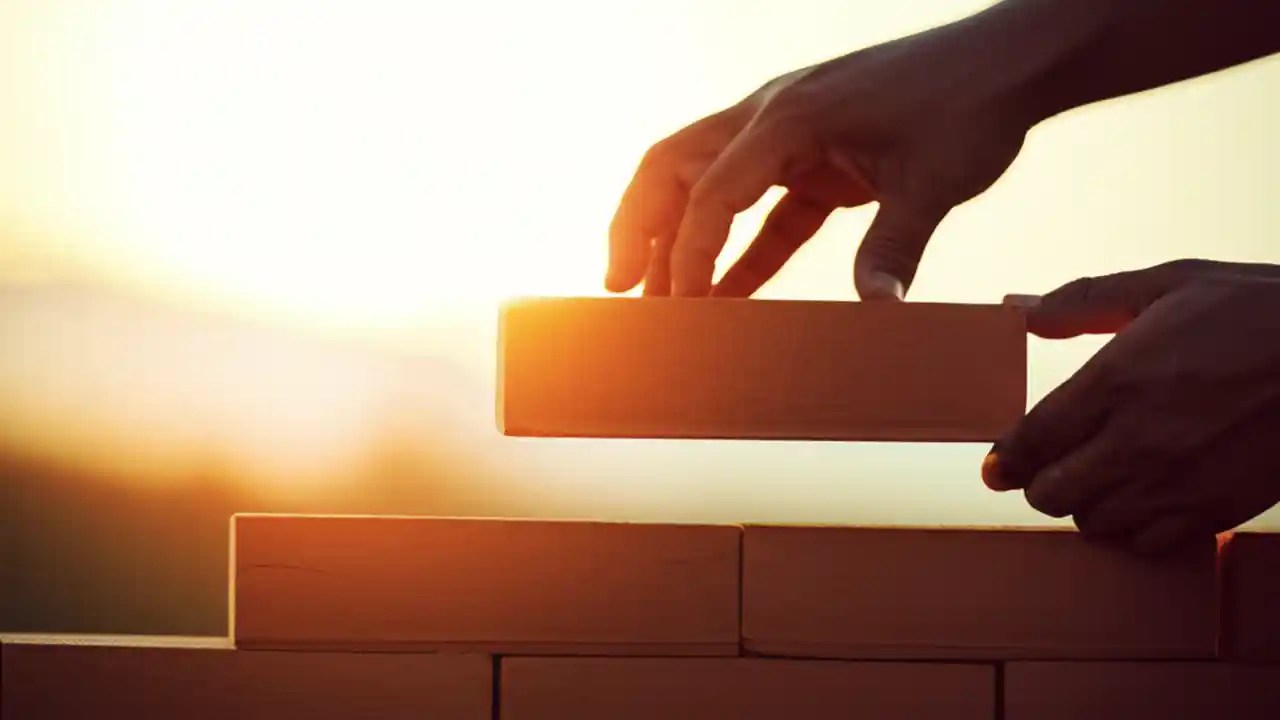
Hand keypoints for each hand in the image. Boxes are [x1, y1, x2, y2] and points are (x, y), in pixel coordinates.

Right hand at [606, 21, 1033, 299]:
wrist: (1009, 61)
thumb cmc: (971, 104)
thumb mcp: (934, 182)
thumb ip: (895, 247)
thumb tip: (876, 312)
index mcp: (790, 117)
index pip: (712, 192)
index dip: (688, 254)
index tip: (679, 307)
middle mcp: (773, 117)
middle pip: (673, 168)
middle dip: (637, 227)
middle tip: (620, 287)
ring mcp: (788, 133)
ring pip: (703, 181)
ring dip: (675, 234)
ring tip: (657, 294)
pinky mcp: (812, 153)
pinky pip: (761, 206)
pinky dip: (741, 248)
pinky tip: (729, 294)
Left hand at [984, 260, 1279, 553]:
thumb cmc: (1257, 310)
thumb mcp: (1168, 283)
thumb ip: (1086, 299)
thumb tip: (1023, 312)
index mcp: (1116, 380)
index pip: (1030, 441)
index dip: (1005, 458)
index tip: (997, 463)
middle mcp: (1138, 439)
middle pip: (1051, 494)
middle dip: (1038, 483)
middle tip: (1044, 470)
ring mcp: (1178, 481)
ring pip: (1092, 523)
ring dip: (1083, 506)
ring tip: (1094, 482)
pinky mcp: (1218, 508)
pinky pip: (1146, 543)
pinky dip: (1130, 529)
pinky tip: (1139, 501)